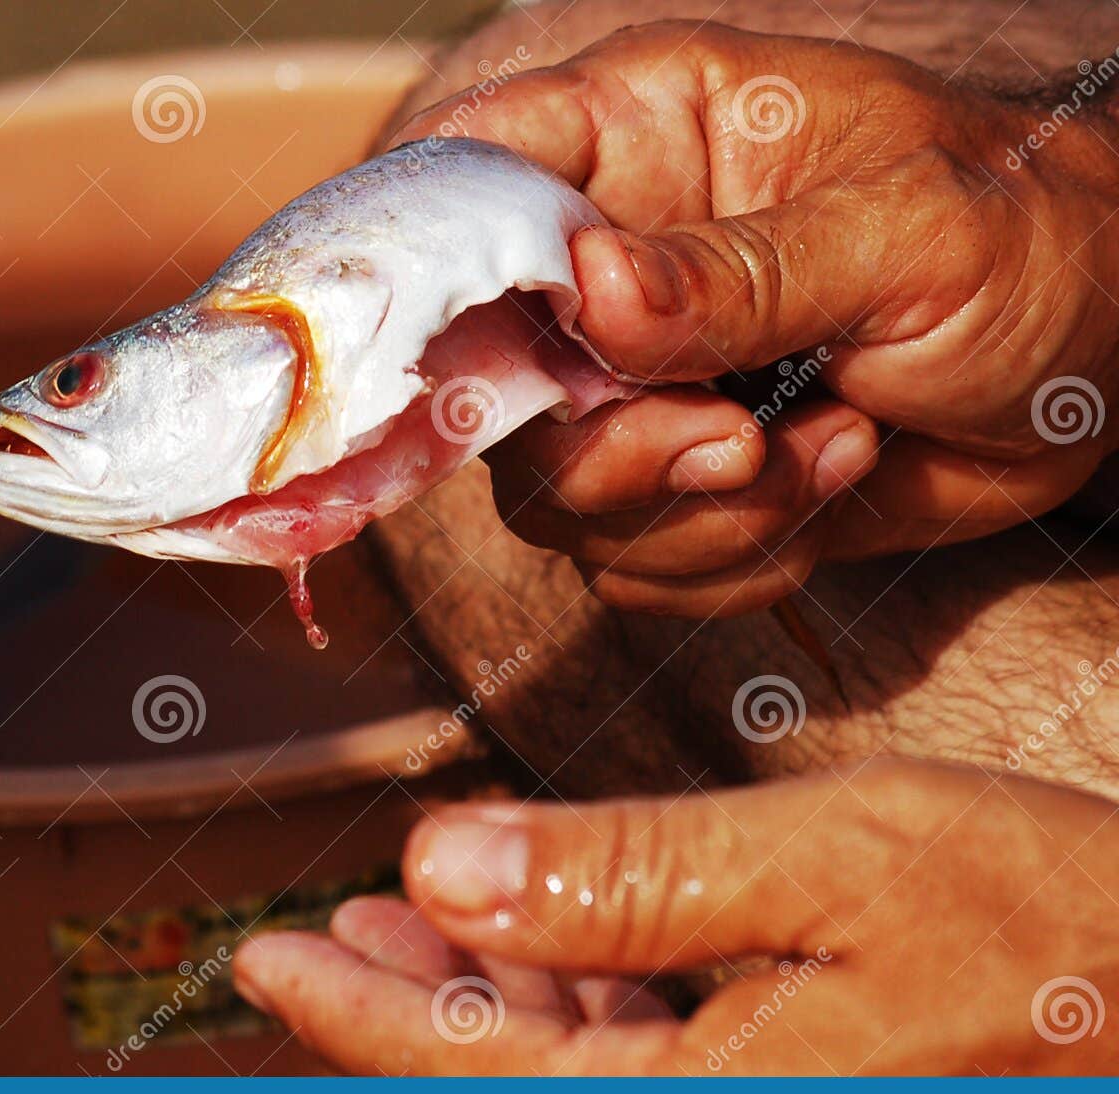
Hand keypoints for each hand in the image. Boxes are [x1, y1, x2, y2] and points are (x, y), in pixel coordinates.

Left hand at [233, 758, 1118, 1072]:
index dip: (353, 1018)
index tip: (264, 962)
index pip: (470, 1082)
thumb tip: (442, 864)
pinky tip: (551, 942)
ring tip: (417, 918)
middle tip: (332, 933)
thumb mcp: (832, 863)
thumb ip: (630, 874)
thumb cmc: (1051, 928)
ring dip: (486, 1002)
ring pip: (566, 1088)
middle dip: (406, 1014)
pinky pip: (647, 1077)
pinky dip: (579, 1007)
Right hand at [391, 22, 1118, 616]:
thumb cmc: (1033, 231)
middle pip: (488, 384)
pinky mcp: (676, 484)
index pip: (468, 170)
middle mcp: (608, 266)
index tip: (489, 351)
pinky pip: (633, 564)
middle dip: (608, 448)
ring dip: (695, 510)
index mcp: (642, 138)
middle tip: (731, 440)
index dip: (433, 259)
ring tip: (829, 448)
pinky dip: (732, 557)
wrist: (1113, 360)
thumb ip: (742, 269)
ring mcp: (633, 385)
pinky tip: (830, 480)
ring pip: (553, 499)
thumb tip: (590, 296)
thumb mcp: (909, 230)